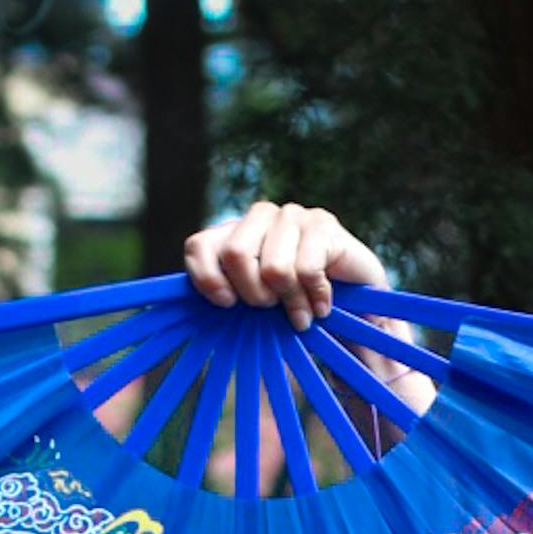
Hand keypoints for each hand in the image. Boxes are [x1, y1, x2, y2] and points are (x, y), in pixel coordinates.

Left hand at [185, 201, 384, 328]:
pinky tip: (322, 305)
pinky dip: (315, 298)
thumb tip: (177, 316)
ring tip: (301, 315)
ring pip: (274, 266)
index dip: (208, 280)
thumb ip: (225, 304)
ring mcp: (292, 216)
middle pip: (235, 254)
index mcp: (234, 236)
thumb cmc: (296, 316)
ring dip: (290, 302)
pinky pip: (306, 268)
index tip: (228, 306)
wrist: (355, 317)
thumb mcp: (253, 316)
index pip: (199, 246)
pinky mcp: (323, 225)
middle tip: (272, 310)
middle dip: (254, 295)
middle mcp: (259, 218)